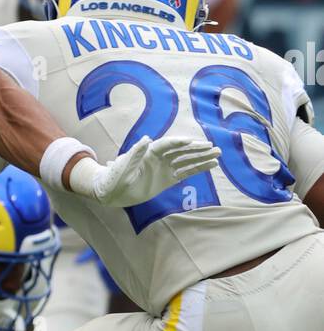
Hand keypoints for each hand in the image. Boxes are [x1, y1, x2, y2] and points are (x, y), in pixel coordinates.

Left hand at [78, 135, 220, 207]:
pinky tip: (211, 165)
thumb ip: (135, 153)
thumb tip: (147, 138)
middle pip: (181, 150)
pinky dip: (198, 169)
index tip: (192, 142)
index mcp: (149, 152)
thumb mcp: (123, 166)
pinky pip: (186, 172)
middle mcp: (159, 157)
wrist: (112, 192)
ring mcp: (165, 167)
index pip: (167, 144)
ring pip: (186, 160)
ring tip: (218, 154)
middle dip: (197, 149)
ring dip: (202, 157)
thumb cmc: (114, 178)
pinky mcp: (168, 179)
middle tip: (213, 146)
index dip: (180, 143)